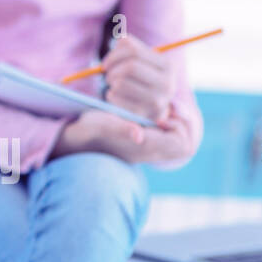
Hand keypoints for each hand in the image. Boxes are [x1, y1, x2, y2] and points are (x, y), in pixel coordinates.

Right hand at [54, 106, 196, 164]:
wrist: (77, 142)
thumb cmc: (87, 130)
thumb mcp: (100, 125)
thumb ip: (119, 128)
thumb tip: (138, 134)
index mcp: (143, 149)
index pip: (181, 144)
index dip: (180, 126)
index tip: (168, 109)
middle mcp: (149, 153)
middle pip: (184, 146)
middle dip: (184, 125)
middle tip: (172, 108)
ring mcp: (148, 152)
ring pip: (179, 143)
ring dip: (177, 126)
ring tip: (165, 110)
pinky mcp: (144, 146)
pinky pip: (170, 140)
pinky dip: (169, 127)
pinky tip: (155, 114)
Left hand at [100, 34, 176, 126]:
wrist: (150, 109)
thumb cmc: (141, 79)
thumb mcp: (140, 60)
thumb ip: (130, 46)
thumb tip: (120, 39)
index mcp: (167, 66)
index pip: (134, 51)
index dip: (114, 54)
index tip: (106, 62)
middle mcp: (167, 84)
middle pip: (130, 67)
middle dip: (112, 69)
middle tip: (107, 73)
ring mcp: (157, 101)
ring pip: (121, 83)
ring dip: (111, 82)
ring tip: (113, 83)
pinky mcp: (143, 114)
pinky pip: (116, 98)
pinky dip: (110, 94)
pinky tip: (116, 96)